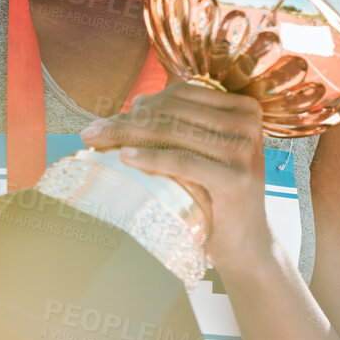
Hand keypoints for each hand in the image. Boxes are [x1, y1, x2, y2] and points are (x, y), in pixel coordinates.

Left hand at [81, 81, 271, 274]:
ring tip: (98, 143)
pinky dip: (151, 158)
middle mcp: (248, 123)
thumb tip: (136, 100)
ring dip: (129, 135)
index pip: (180, 95)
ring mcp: (244, 151)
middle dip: (126, 121)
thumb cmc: (217, 195)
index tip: (104, 119)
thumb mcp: (204, 152)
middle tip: (92, 132)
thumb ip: (180, 125)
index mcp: (242, 108)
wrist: (246, 244)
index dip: (139, 104)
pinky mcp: (236, 179)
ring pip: (173, 133)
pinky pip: (183, 161)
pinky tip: (125, 157)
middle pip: (173, 113)